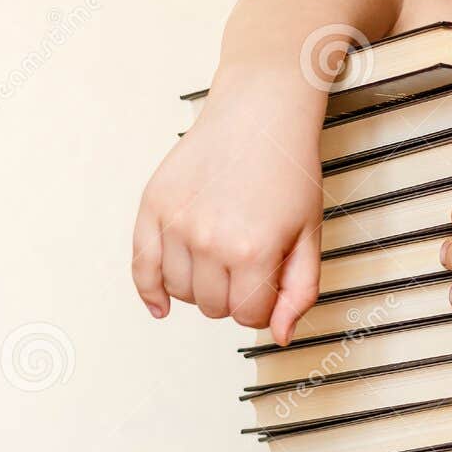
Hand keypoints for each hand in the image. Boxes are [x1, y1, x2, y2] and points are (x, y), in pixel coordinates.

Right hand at [131, 86, 321, 342]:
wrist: (260, 115)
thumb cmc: (288, 170)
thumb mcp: (310, 235)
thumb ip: (299, 291)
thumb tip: (280, 336)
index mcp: (253, 252)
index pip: (250, 316)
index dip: (264, 308)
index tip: (270, 288)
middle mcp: (210, 241)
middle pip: (214, 308)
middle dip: (235, 297)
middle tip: (249, 268)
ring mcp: (177, 224)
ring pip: (181, 292)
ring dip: (202, 289)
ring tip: (221, 260)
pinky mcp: (153, 207)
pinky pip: (141, 268)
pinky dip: (150, 292)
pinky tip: (161, 305)